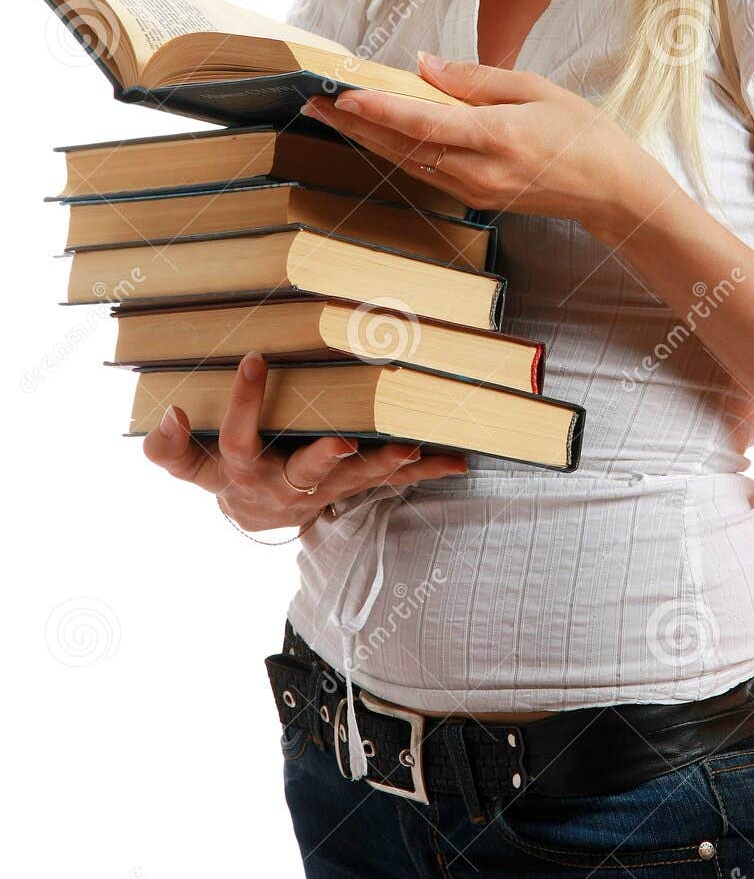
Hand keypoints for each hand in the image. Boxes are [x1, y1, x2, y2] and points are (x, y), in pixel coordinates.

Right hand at [141, 352, 467, 530]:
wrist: (261, 519)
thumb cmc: (226, 476)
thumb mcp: (193, 467)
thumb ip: (170, 448)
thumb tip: (171, 414)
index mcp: (248, 474)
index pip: (240, 440)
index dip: (245, 404)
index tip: (254, 359)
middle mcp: (290, 485)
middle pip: (308, 473)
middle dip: (328, 457)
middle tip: (348, 440)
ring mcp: (327, 489)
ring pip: (358, 479)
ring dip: (386, 464)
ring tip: (413, 448)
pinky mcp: (356, 486)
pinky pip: (393, 481)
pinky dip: (426, 471)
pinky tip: (457, 461)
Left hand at [300, 51, 639, 221]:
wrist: (610, 190)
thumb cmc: (581, 132)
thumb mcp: (535, 89)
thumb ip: (475, 79)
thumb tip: (424, 66)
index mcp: (496, 137)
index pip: (424, 122)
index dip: (380, 110)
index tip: (344, 95)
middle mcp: (478, 170)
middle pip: (402, 146)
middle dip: (354, 125)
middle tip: (313, 101)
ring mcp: (474, 190)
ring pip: (407, 162)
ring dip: (366, 140)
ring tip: (330, 116)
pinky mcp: (475, 198)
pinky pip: (425, 172)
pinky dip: (395, 151)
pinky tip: (374, 136)